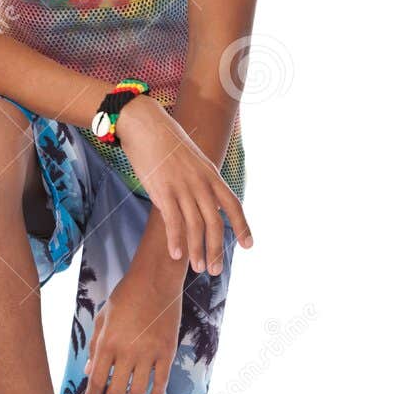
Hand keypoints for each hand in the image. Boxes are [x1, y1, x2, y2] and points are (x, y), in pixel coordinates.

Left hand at [82, 266, 182, 393]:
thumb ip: (96, 347)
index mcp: (107, 344)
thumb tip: (89, 371)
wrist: (155, 281)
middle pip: (116, 391)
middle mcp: (126, 352)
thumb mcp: (103, 318)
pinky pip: (162, 380)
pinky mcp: (167, 351)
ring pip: (138, 391)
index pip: (97, 380)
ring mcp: (148, 354)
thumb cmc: (126, 296)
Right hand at [115, 96, 252, 273]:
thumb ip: (198, 181)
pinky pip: (173, 221)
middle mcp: (201, 182)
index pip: (233, 204)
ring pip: (195, 226)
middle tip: (215, 270)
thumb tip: (199, 200)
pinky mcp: (163, 190)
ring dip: (198, 250)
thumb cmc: (166, 142)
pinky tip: (177, 255)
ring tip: (199, 268)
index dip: (242, 226)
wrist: (145, 123)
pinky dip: (176, 240)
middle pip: (215, 222)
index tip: (248, 245)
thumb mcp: (192, 160)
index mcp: (211, 175)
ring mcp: (182, 187)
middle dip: (217, 249)